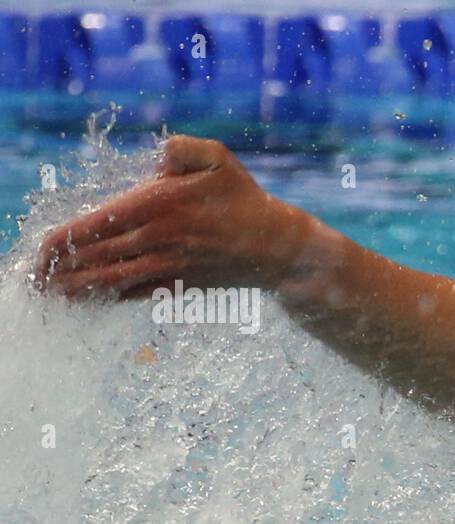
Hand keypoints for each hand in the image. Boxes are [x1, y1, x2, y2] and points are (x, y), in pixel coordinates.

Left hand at [36, 135, 306, 298]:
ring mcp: (167, 266)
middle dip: (58, 269)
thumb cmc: (246, 200)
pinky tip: (88, 299)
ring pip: (109, 281)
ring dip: (76, 289)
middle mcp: (157, 238)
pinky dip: (107, 297)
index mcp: (157, 205)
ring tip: (50, 293)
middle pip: (94, 258)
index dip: (61, 241)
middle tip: (33, 277)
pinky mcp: (178, 284)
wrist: (278, 249)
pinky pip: (134, 293)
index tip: (40, 250)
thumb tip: (155, 157)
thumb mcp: (218, 159)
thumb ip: (180, 148)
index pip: (94, 225)